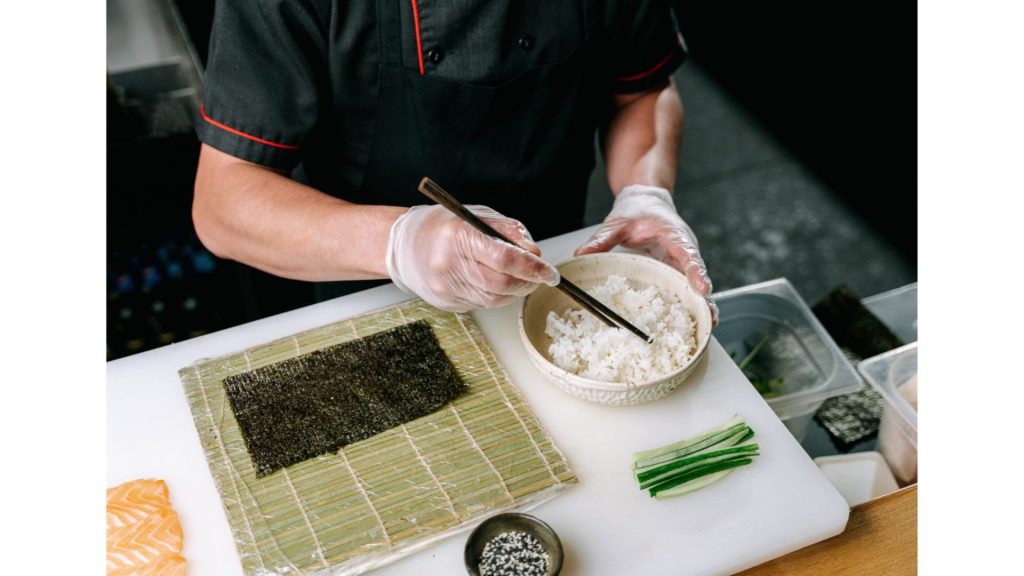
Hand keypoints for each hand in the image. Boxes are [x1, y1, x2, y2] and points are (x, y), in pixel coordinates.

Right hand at [386, 204, 559, 311]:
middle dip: (528, 282)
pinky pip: (482, 304)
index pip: (504, 257)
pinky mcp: (446, 302)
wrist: (405, 246)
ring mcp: (445, 287)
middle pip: (502, 284)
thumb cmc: (445, 227)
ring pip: (495, 299)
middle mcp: (448, 264)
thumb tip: (535, 254)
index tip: (549, 271)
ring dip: (515, 291)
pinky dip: (497, 296)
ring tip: (518, 277)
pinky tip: (495, 283)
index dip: (532, 268)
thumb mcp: (479, 216)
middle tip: (539, 276)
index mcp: (457, 236)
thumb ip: (510, 232)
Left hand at [575, 185, 718, 324]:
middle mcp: (684, 251)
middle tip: (709, 318)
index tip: (702, 287)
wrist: (647, 202)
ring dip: (703, 305)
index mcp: (675, 235)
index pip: (688, 254)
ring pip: (697, 285)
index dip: (696, 272)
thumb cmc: (637, 210)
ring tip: (707, 326)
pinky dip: (691, 304)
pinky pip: (686, 289)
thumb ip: (603, 238)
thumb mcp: (617, 222)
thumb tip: (581, 254)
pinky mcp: (677, 271)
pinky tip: (695, 324)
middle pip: (699, 276)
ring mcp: (682, 263)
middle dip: (705, 297)